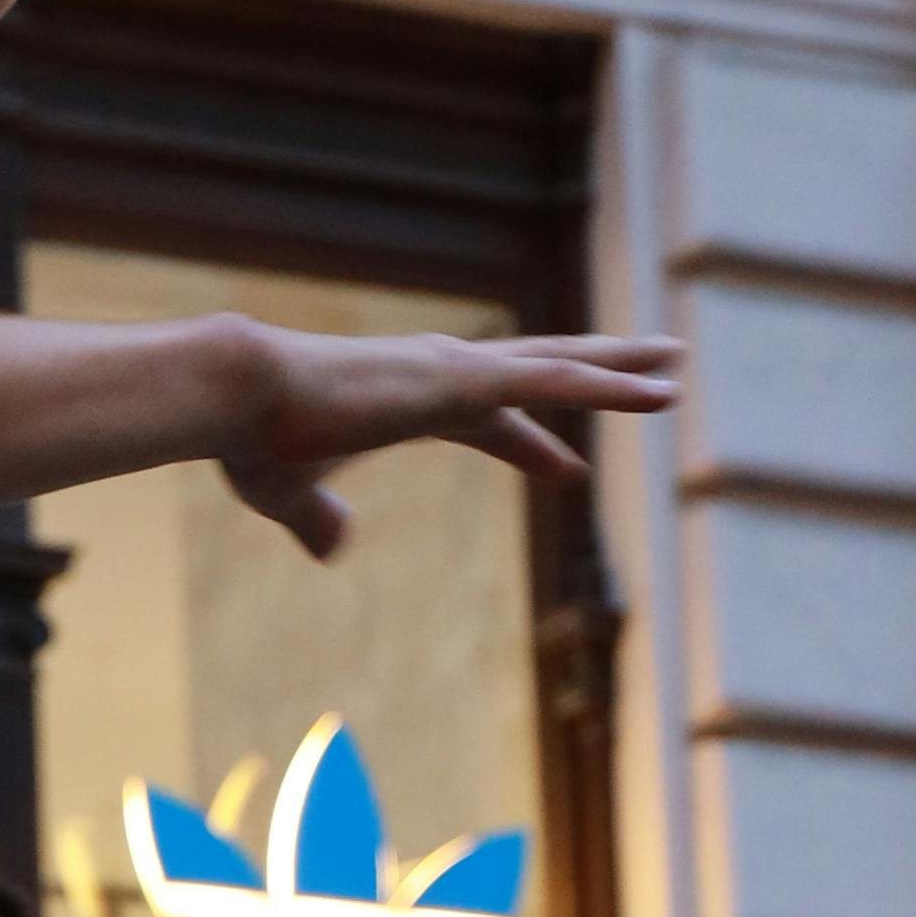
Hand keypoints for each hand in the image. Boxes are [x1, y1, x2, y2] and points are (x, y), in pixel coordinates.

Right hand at [218, 326, 681, 561]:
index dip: (531, 446)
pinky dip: (611, 385)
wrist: (237, 395)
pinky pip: (558, 383)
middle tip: (653, 373)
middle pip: (541, 374)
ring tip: (678, 366)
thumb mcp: (289, 495)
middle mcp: (441, 375)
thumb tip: (334, 550)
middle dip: (598, 374)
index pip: (489, 420)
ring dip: (623, 369)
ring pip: (562, 367)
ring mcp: (458, 372)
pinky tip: (656, 389)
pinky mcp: (467, 381)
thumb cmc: (253, 441)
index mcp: (409, 402)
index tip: (570, 469)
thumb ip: (319, 519)